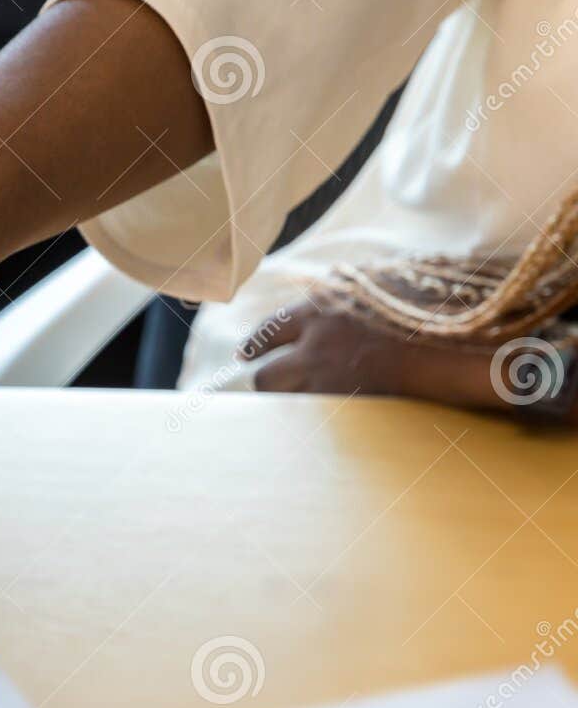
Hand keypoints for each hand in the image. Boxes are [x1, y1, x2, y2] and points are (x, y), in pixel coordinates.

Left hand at [244, 304, 506, 409]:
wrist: (460, 343)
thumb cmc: (432, 307)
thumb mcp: (383, 283)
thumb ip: (349, 295)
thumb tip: (332, 297)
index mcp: (321, 309)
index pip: (270, 329)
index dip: (256, 345)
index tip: (246, 355)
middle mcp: (315, 344)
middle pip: (265, 375)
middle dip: (266, 382)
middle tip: (270, 388)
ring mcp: (329, 379)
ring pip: (285, 402)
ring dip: (287, 404)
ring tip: (292, 409)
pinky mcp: (347, 407)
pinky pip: (314, 420)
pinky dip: (314, 421)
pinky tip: (321, 424)